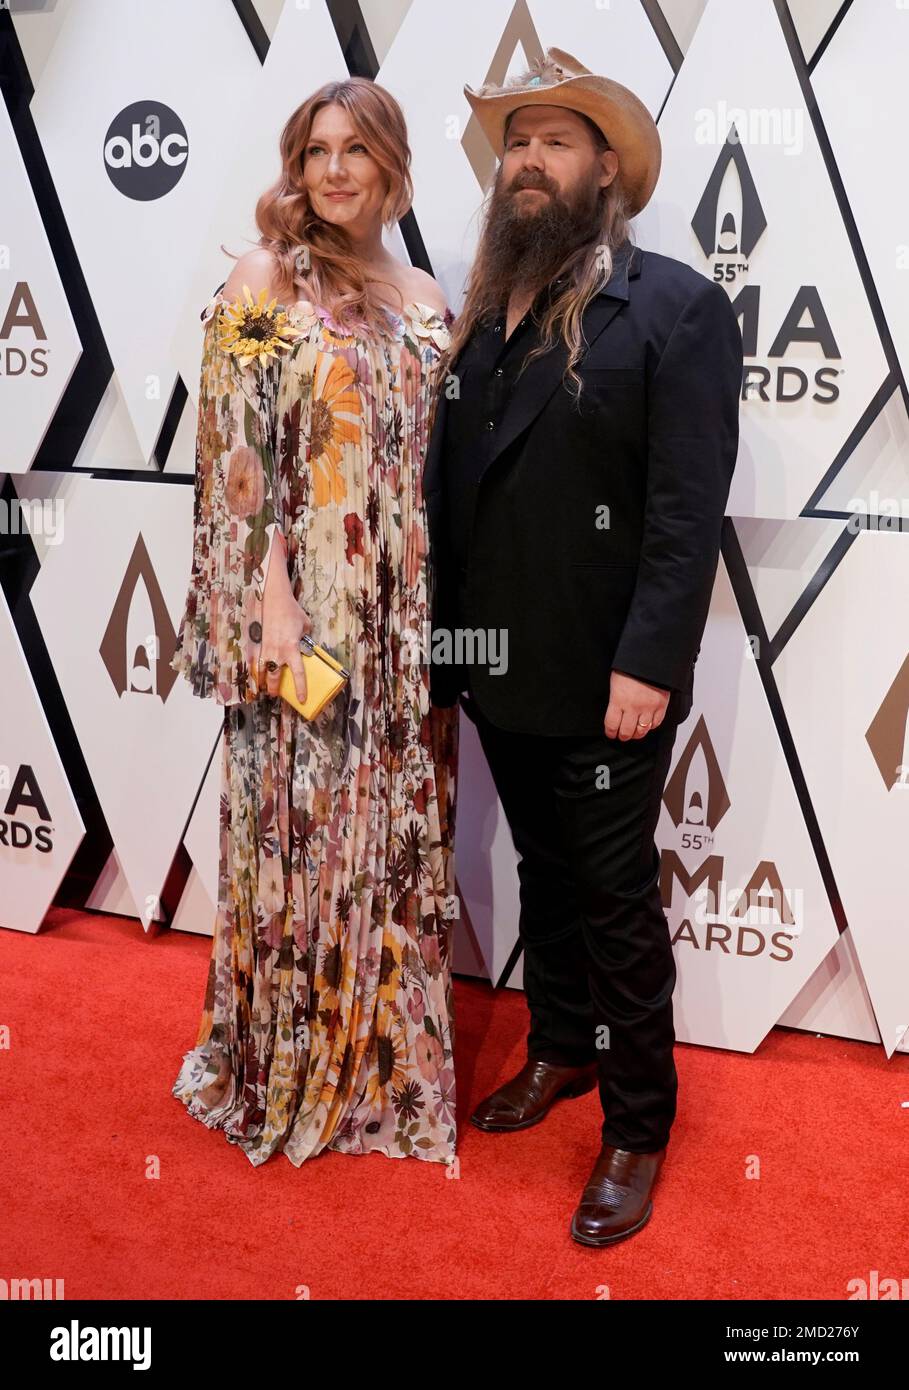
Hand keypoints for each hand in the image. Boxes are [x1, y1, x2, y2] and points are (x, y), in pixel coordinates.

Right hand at [256, 537, 312, 702]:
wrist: (272, 598)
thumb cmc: (291, 610)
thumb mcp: (306, 625)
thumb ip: (306, 637)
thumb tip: (306, 644)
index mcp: (292, 648)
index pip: (298, 674)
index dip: (300, 689)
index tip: (302, 700)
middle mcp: (277, 651)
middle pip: (274, 678)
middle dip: (273, 689)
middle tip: (274, 694)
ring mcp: (264, 647)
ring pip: (260, 671)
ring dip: (261, 680)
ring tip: (261, 686)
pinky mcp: (256, 642)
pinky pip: (253, 659)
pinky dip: (252, 667)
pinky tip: (252, 670)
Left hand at [604, 670, 669, 739]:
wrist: (650, 659)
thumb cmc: (630, 669)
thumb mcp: (615, 683)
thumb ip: (615, 701)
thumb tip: (614, 715)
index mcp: (618, 700)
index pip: (612, 725)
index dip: (610, 732)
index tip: (611, 733)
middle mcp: (633, 707)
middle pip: (626, 732)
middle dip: (623, 736)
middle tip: (622, 735)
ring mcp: (648, 707)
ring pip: (642, 731)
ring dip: (637, 734)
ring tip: (634, 732)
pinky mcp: (661, 706)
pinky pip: (656, 723)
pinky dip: (650, 727)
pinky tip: (646, 724)